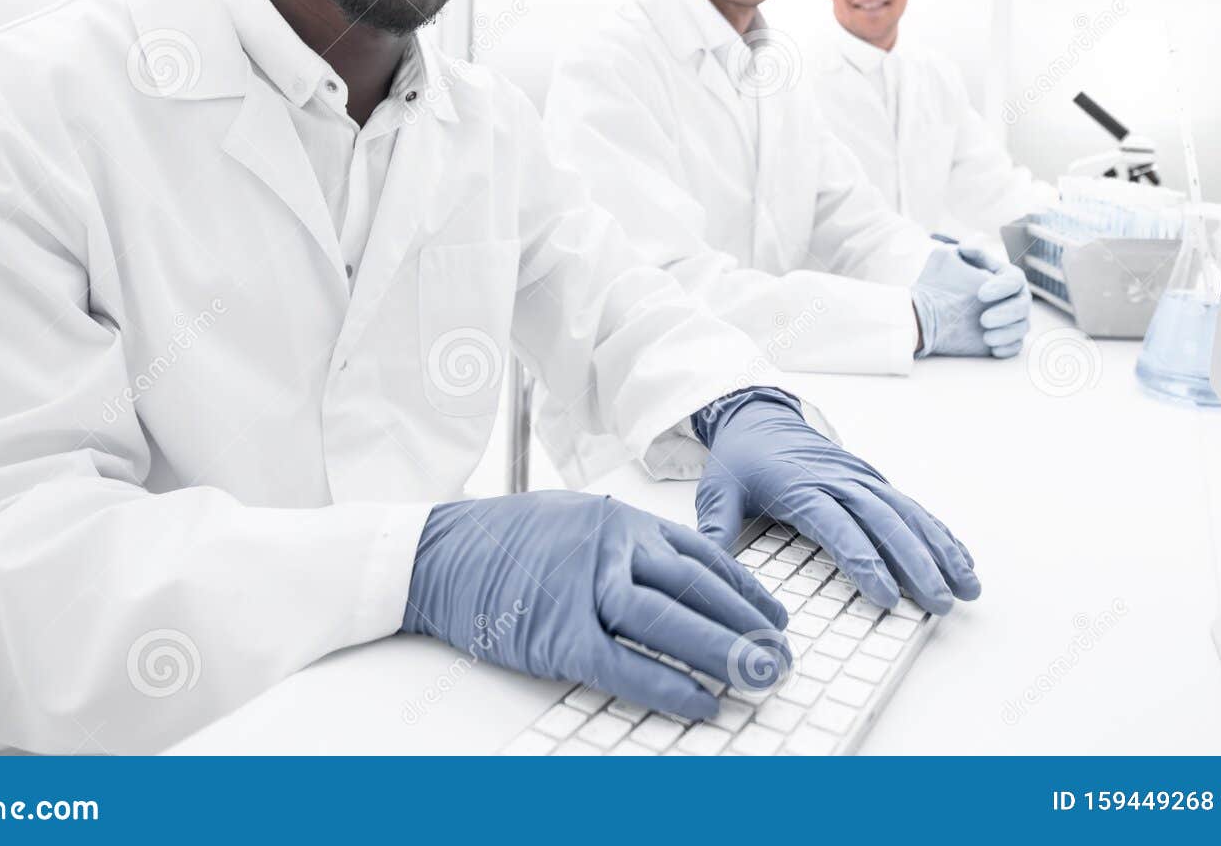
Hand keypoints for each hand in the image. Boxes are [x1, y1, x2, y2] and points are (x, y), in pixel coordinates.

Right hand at [401, 490, 790, 718]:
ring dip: (720, 652)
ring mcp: (584, 588)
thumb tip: (679, 575)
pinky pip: (623, 665)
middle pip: (695, 588)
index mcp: (620, 520)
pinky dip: (665, 687)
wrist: (438, 552)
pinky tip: (700, 704)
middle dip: (746, 625)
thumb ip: (626, 542)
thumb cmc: (505, 537)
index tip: (776, 616)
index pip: (701, 555)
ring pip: (668, 622)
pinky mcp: (557, 633)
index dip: (746, 589)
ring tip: (759, 677)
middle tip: (783, 655)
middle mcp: (611, 547)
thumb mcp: (575, 517)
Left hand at [692, 388, 980, 614]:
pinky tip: (963, 560)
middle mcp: (839, 479)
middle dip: (915, 564)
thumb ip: (715, 528)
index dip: (863, 561)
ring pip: (907, 515)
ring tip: (967, 587)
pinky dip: (940, 533)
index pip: (837, 526)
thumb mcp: (716, 489)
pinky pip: (913, 508)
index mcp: (801, 484)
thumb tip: (704, 569)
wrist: (759, 415)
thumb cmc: (739, 459)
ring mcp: (862, 478)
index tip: (885, 596)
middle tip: (938, 603)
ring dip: (940, 551)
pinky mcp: (874, 481)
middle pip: (884, 523)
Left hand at [910, 245, 1030, 357]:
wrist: (925, 313)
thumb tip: (974, 246)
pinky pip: (1015, 347)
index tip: (980, 294)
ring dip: (1007, 333)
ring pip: (1021, 327)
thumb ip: (964, 250)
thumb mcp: (947, 259)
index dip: (1001, 287)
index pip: (1013, 279)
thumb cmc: (939, 283)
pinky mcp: (1004, 340)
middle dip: (1006, 313)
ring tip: (987, 338)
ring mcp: (1010, 321)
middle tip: (984, 320)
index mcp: (1004, 277)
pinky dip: (1007, 348)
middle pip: (1022, 305)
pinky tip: (994, 349)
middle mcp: (1013, 298)